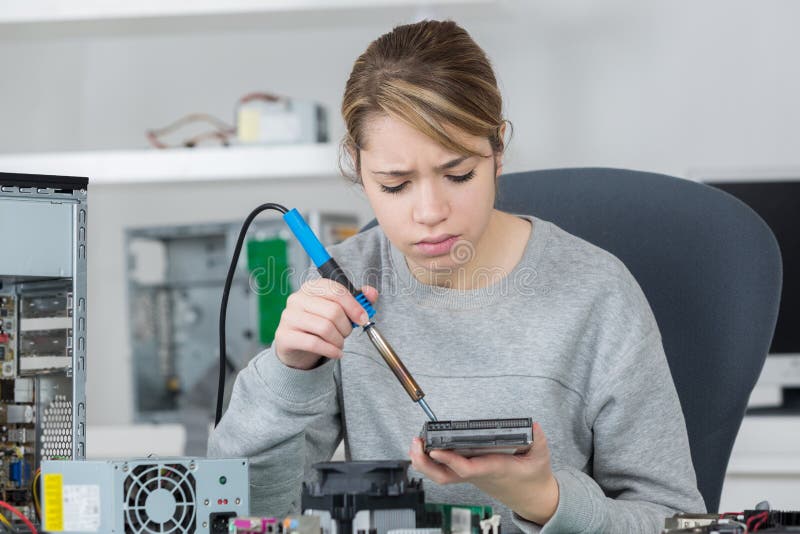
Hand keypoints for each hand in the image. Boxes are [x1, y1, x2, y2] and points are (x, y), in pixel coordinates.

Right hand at [273, 279, 378, 369]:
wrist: (297, 345)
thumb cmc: (319, 323)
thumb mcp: (339, 310)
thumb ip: (357, 300)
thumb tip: (371, 293)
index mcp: (311, 287)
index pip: (336, 290)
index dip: (353, 305)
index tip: (363, 318)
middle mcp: (297, 298)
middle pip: (333, 311)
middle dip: (346, 326)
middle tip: (347, 333)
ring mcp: (289, 317)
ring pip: (324, 328)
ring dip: (339, 340)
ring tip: (339, 343)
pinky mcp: (285, 335)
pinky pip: (314, 343)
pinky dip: (331, 350)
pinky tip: (335, 352)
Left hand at [409, 422, 558, 525]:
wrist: (532, 497)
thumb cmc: (532, 477)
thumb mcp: (540, 457)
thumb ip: (537, 440)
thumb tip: (533, 427)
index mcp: (494, 470)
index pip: (467, 469)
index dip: (449, 460)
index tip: (435, 448)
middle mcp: (478, 475)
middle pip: (445, 476)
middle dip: (426, 462)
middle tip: (416, 444)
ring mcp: (471, 476)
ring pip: (442, 476)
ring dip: (424, 462)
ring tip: (415, 444)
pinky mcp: (469, 474)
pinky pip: (445, 472)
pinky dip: (431, 461)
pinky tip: (423, 449)